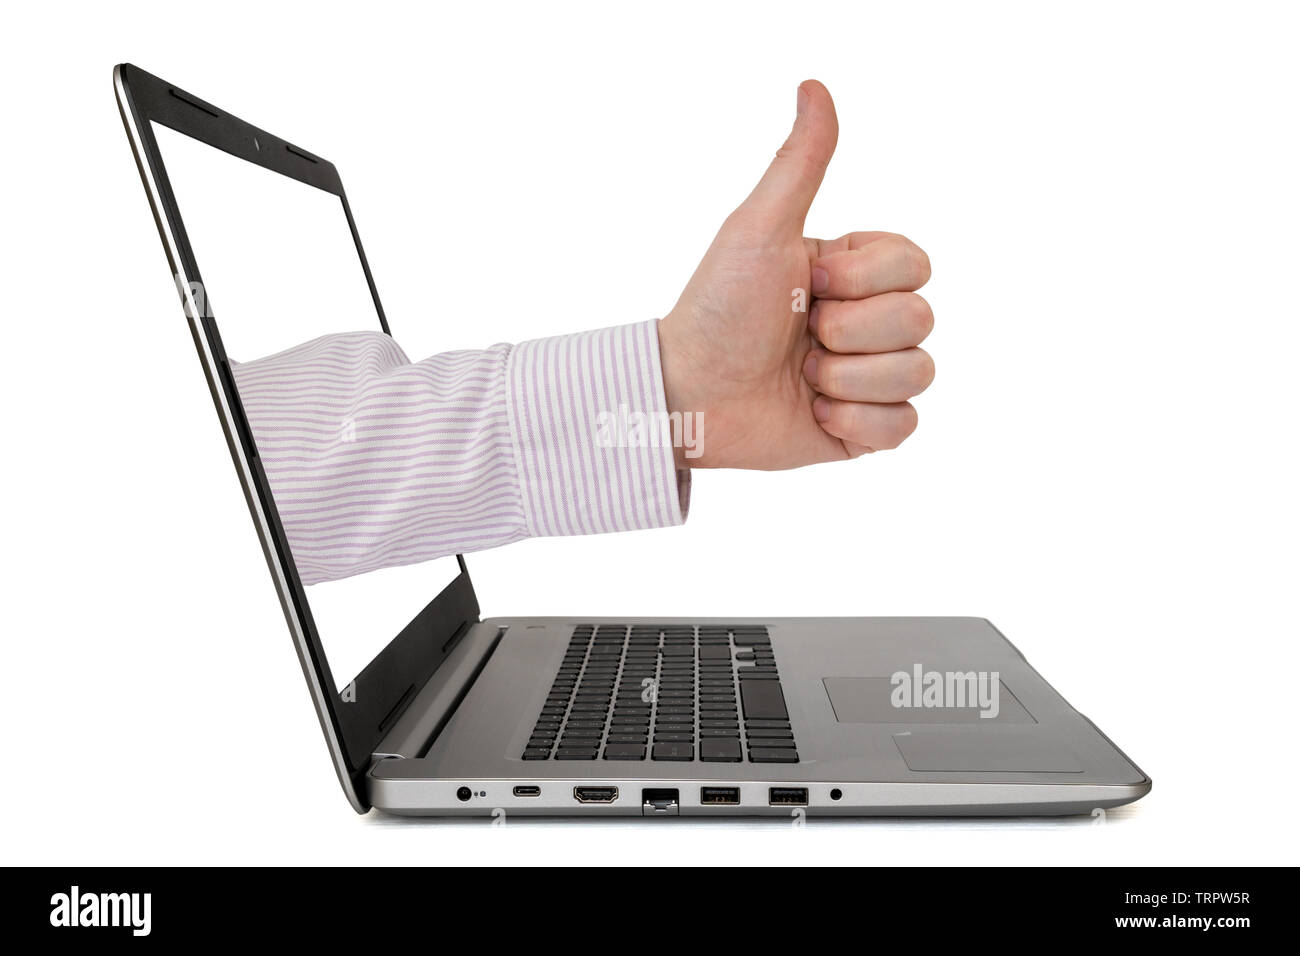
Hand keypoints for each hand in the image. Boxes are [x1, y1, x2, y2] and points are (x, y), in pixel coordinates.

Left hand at [658, 80, 933, 469]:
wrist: (689, 393)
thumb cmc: (717, 308)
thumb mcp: (759, 229)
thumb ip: (799, 164)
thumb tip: (814, 86)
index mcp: (853, 272)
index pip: (916, 265)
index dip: (863, 279)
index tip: (808, 283)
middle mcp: (867, 322)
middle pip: (920, 319)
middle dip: (850, 330)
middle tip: (800, 335)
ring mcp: (868, 378)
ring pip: (917, 372)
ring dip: (847, 378)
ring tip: (801, 378)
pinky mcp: (862, 432)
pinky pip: (903, 426)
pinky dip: (854, 422)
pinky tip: (813, 414)